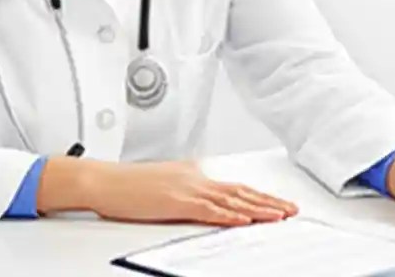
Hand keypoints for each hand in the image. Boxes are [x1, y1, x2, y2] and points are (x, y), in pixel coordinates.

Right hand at [40, 158, 298, 226]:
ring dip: (258, 209)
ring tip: (279, 216)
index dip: (258, 195)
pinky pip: (209, 210)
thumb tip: (200, 198)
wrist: (103, 180)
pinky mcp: (176, 202)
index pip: (233, 186)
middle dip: (268, 201)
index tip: (276, 203)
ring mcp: (187, 189)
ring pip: (232, 200)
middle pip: (240, 191)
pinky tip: (245, 220)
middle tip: (291, 210)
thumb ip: (184, 189)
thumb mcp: (162, 183)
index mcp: (193, 174)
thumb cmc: (126, 185)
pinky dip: (230, 215)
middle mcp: (195, 178)